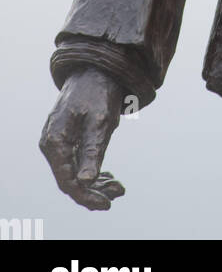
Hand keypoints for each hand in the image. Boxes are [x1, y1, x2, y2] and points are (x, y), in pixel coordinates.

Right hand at [40, 68, 125, 209]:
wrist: (97, 68)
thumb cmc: (99, 92)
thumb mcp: (101, 122)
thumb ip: (92, 151)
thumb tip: (85, 181)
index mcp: (55, 141)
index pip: (67, 181)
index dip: (86, 196)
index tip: (107, 203)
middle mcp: (52, 144)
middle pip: (70, 180)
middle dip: (94, 190)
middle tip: (118, 192)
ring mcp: (58, 141)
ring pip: (74, 173)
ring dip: (95, 183)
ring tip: (117, 186)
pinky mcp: (68, 138)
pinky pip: (77, 162)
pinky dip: (92, 171)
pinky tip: (108, 176)